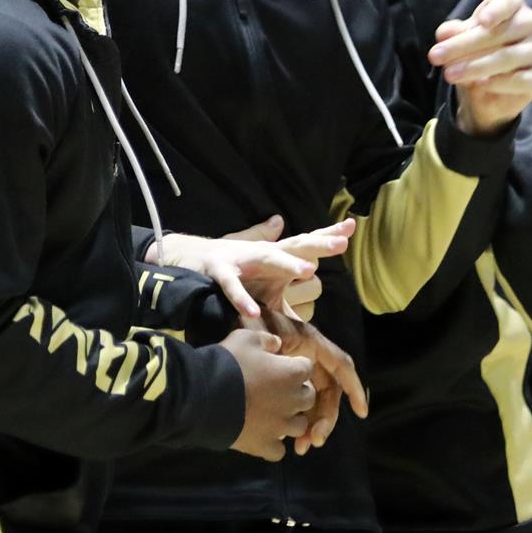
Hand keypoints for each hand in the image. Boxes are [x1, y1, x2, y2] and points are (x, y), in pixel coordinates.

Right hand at [151, 218, 352, 319]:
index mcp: (270, 251)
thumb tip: (280, 221)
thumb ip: (267, 239)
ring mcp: (239, 259)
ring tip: (309, 270)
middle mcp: (259, 251)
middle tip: (341, 243)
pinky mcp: (218, 272)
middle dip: (317, 243)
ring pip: (267, 259)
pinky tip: (254, 311)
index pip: (302, 241)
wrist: (181, 257)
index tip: (351, 228)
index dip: (326, 235)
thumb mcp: (248, 252)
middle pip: (293, 245)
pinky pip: (232, 287)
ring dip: (288, 264)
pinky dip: (241, 298)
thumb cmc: (221, 259)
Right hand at [221, 328, 315, 461]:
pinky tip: (261, 436)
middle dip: (297, 393)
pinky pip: (279, 451)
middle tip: (276, 391)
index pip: (307, 368)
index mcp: (292, 373)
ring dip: (289, 420)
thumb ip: (266, 339)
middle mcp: (293, 400)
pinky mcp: (265, 445)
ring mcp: (281, 426)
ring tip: (271, 416)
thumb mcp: (245, 338)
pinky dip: (272, 444)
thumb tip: (277, 344)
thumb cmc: (229, 363)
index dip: (294, 367)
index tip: (279, 366)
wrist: (206, 396)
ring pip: (299, 426)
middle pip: (308, 398)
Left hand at [242, 306, 367, 453]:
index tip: (361, 413)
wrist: (241, 320)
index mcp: (312, 344)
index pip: (340, 366)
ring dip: (313, 426)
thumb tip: (275, 346)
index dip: (353, 388)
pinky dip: (300, 423)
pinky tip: (289, 440)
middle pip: (328, 393)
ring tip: (302, 447)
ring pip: (315, 404)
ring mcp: (301, 374)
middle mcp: (312, 360)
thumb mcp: (261, 326)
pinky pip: (301, 406)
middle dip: (325, 418)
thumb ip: (269, 337)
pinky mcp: (289, 386)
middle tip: (314, 440)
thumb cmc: (253, 320)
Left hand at [430, 0, 531, 135]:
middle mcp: (529, 25)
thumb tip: (444, 33)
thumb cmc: (473, 54)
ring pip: (510, 56)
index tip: (482, 21)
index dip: (497, 9)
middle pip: (504, 31)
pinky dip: (499, 83)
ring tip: (449, 74)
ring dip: (476, 66)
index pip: (509, 0)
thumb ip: (452, 34)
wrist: (485, 91)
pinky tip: (479, 84)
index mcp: (512, 7)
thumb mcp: (458, 40)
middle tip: (436, 56)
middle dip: (466, 44)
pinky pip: (523, 79)